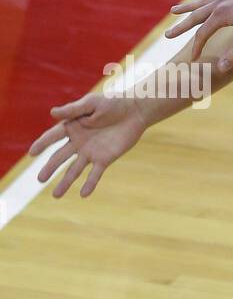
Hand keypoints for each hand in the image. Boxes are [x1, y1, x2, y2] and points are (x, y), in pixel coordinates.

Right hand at [28, 91, 148, 197]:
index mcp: (72, 127)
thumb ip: (73, 110)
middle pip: (60, 157)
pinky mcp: (105, 159)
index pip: (52, 137)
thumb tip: (52, 113)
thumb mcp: (91, 104)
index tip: (32, 153)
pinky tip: (83, 194)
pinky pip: (95, 174)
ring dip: (65, 182)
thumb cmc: (112, 103)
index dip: (42, 144)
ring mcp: (91, 152)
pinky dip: (90, 184)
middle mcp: (78, 142)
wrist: (135, 112)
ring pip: (74, 169)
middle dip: (50, 168)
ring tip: (56, 196)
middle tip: (39, 180)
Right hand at [166, 0, 232, 70]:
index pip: (202, 34)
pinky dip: (204, 3)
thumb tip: (219, 67)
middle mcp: (221, 2)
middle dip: (181, 27)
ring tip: (173, 11)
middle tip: (167, 35)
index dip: (196, 48)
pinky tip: (205, 6)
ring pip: (203, 3)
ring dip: (188, 9)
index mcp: (222, 14)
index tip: (193, 60)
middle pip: (196, 16)